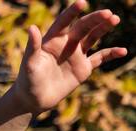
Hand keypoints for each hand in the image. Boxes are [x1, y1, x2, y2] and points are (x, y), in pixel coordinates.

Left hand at [10, 1, 126, 114]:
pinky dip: (111, 54)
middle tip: (107, 14)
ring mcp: (76, 55)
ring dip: (104, 28)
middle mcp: (66, 44)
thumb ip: (32, 46)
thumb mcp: (29, 64)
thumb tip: (31, 27)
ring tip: (114, 20)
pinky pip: (100, 58)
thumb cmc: (27, 81)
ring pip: (93, 37)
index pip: (63, 22)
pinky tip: (123, 51)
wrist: (33, 101)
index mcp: (52, 40)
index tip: (81, 3)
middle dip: (95, 19)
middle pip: (83, 27)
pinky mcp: (83, 68)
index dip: (71, 12)